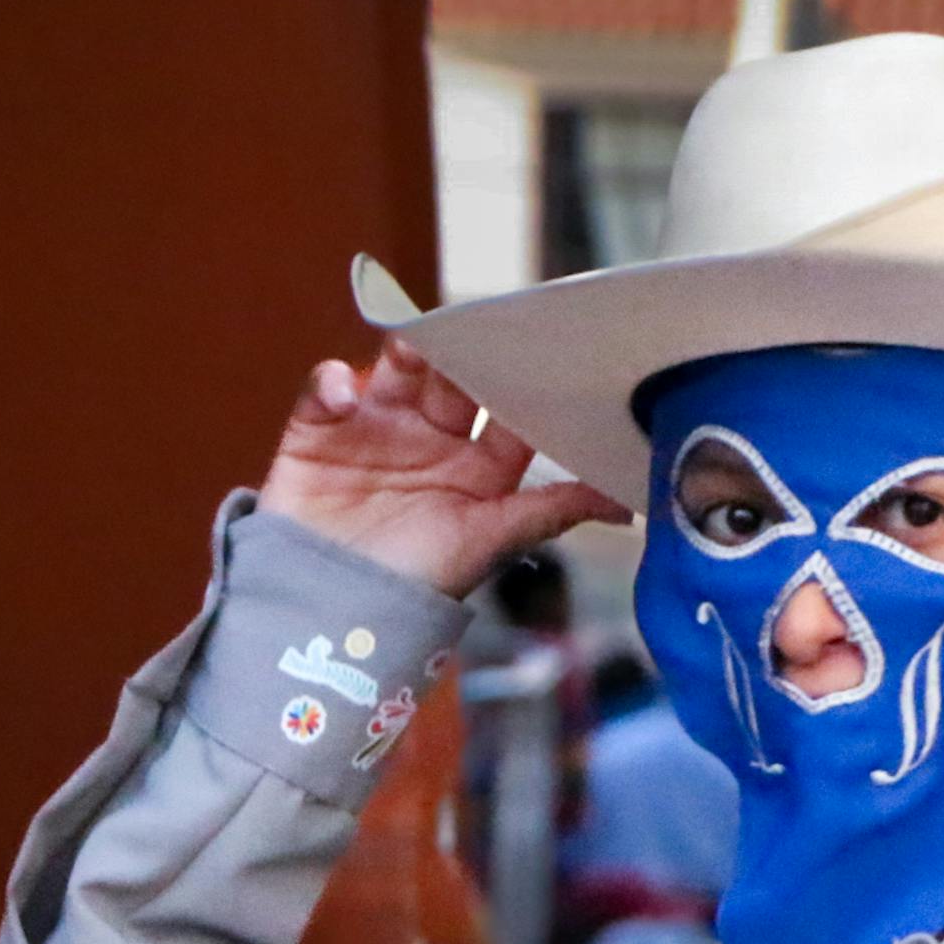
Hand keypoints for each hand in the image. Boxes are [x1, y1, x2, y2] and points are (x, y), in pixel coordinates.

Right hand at [256, 340, 625, 596]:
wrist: (325, 614)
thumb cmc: (414, 586)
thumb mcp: (488, 542)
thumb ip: (550, 511)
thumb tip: (624, 506)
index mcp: (479, 468)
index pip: (508, 410)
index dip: (519, 379)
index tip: (533, 345)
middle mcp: (432, 443)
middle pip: (451, 380)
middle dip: (460, 353)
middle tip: (469, 329)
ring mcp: (375, 433)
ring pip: (395, 373)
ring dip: (404, 352)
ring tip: (410, 344)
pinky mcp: (319, 433)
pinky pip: (327, 391)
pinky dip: (333, 382)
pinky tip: (343, 394)